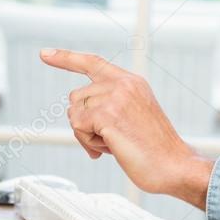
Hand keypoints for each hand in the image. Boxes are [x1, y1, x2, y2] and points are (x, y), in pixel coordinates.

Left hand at [39, 48, 214, 208]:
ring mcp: (115, 97)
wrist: (175, 165)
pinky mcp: (108, 115)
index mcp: (132, 82)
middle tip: (108, 139)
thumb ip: (110, 105)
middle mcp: (123, 84)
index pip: (92, 62)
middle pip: (76, 97)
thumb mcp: (134, 115)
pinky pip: (77, 127)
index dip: (66, 58)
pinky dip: (87, 142)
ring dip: (87, 134)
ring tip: (113, 143)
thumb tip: (78, 114)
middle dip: (85, 122)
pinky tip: (109, 148)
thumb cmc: (155, 149)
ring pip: (74, 113)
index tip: (45, 54)